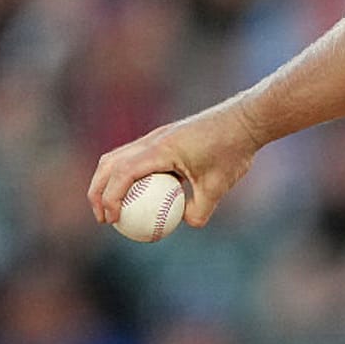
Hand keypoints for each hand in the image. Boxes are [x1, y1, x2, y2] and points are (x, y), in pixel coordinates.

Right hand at [88, 102, 260, 229]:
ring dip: (108, 180)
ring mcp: (157, 135)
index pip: (122, 173)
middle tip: (104, 218)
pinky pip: (136, 155)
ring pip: (119, 156)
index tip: (113, 220)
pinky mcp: (165, 136)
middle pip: (110, 163)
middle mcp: (153, 138)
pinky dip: (128, 174)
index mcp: (161, 148)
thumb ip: (200, 209)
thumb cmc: (233, 150)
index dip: (110, 198)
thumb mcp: (219, 185)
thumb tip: (184, 225)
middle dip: (98, 191)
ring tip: (113, 208)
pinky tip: (142, 196)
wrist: (246, 119)